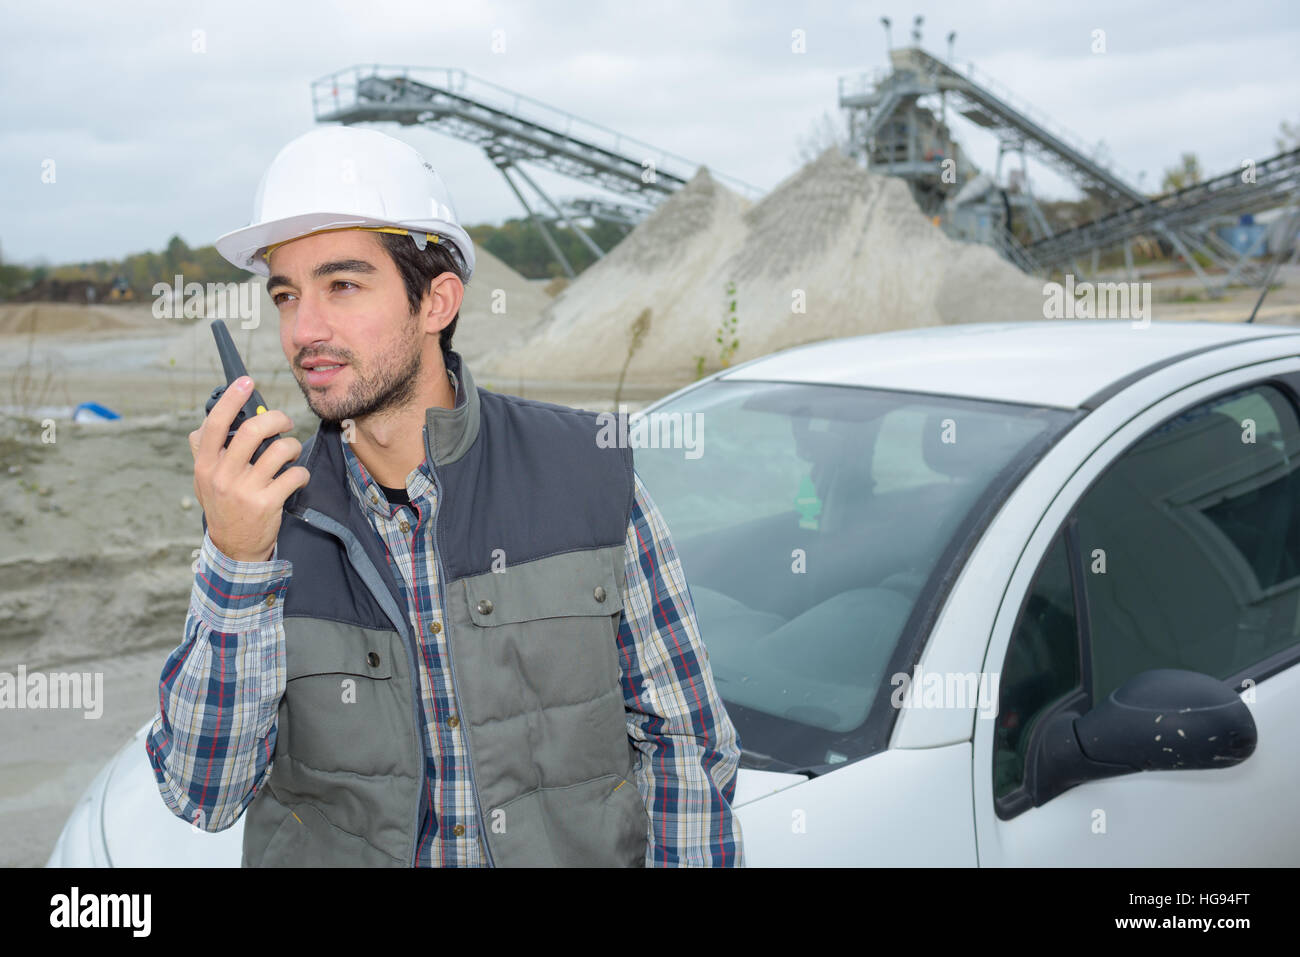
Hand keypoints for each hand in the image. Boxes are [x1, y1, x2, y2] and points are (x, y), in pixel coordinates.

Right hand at [190, 376, 309, 561]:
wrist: (234, 548)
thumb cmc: (223, 507)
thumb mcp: (204, 481)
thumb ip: (203, 452)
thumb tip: (204, 423)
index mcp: (205, 465)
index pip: (214, 425)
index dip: (231, 399)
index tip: (246, 381)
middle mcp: (222, 476)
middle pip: (251, 431)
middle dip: (276, 418)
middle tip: (285, 421)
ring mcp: (245, 490)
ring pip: (279, 450)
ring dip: (293, 446)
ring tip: (291, 453)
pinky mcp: (268, 503)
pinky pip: (294, 475)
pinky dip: (301, 473)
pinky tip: (297, 478)